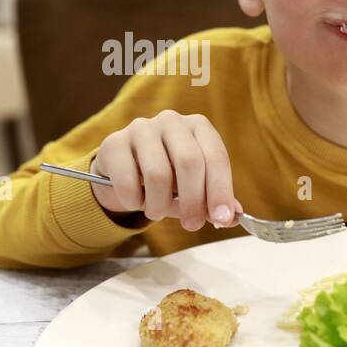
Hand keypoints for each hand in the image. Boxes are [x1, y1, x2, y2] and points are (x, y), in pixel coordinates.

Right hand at [90, 110, 241, 230]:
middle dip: (193, 201)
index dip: (220, 190)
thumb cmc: (166, 176)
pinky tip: (136, 201)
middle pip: (189, 162)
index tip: (222, 217)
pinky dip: (134, 201)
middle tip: (192, 225)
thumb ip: (213, 199)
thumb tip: (232, 215)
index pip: (215, 157)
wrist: (121, 169)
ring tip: (157, 213)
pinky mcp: (114, 143)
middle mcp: (171, 121)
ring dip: (160, 205)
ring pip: (158, 174)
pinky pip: (127, 181)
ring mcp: (141, 128)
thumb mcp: (193, 186)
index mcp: (198, 127)